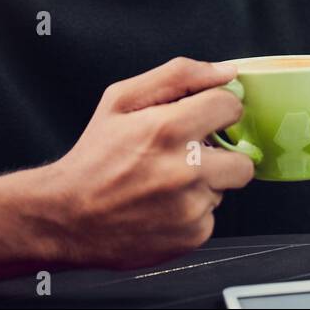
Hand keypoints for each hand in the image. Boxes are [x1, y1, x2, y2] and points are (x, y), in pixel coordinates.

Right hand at [45, 57, 255, 269]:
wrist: (67, 216)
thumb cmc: (94, 156)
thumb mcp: (121, 99)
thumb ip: (178, 76)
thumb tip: (226, 73)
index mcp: (169, 129)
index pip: (231, 107)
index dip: (217, 111)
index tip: (204, 119)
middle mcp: (185, 170)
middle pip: (242, 159)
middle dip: (219, 156)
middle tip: (188, 157)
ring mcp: (191, 207)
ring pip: (224, 189)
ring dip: (204, 184)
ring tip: (166, 183)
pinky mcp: (192, 236)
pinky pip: (211, 217)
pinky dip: (192, 212)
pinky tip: (162, 207)